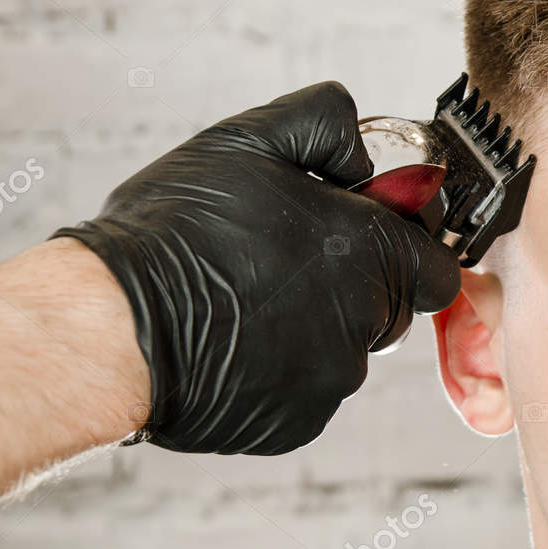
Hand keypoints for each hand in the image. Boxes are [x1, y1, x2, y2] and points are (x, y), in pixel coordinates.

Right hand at [53, 81, 460, 454]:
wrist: (111, 326)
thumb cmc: (175, 230)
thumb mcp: (247, 140)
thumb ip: (323, 124)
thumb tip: (363, 152)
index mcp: (370, 253)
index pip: (435, 267)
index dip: (405, 250)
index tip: (365, 241)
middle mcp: (366, 323)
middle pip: (390, 310)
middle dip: (353, 288)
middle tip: (283, 266)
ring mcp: (333, 380)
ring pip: (344, 353)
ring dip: (311, 331)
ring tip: (242, 304)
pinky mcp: (297, 424)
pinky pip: (304, 395)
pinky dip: (276, 375)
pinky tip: (228, 346)